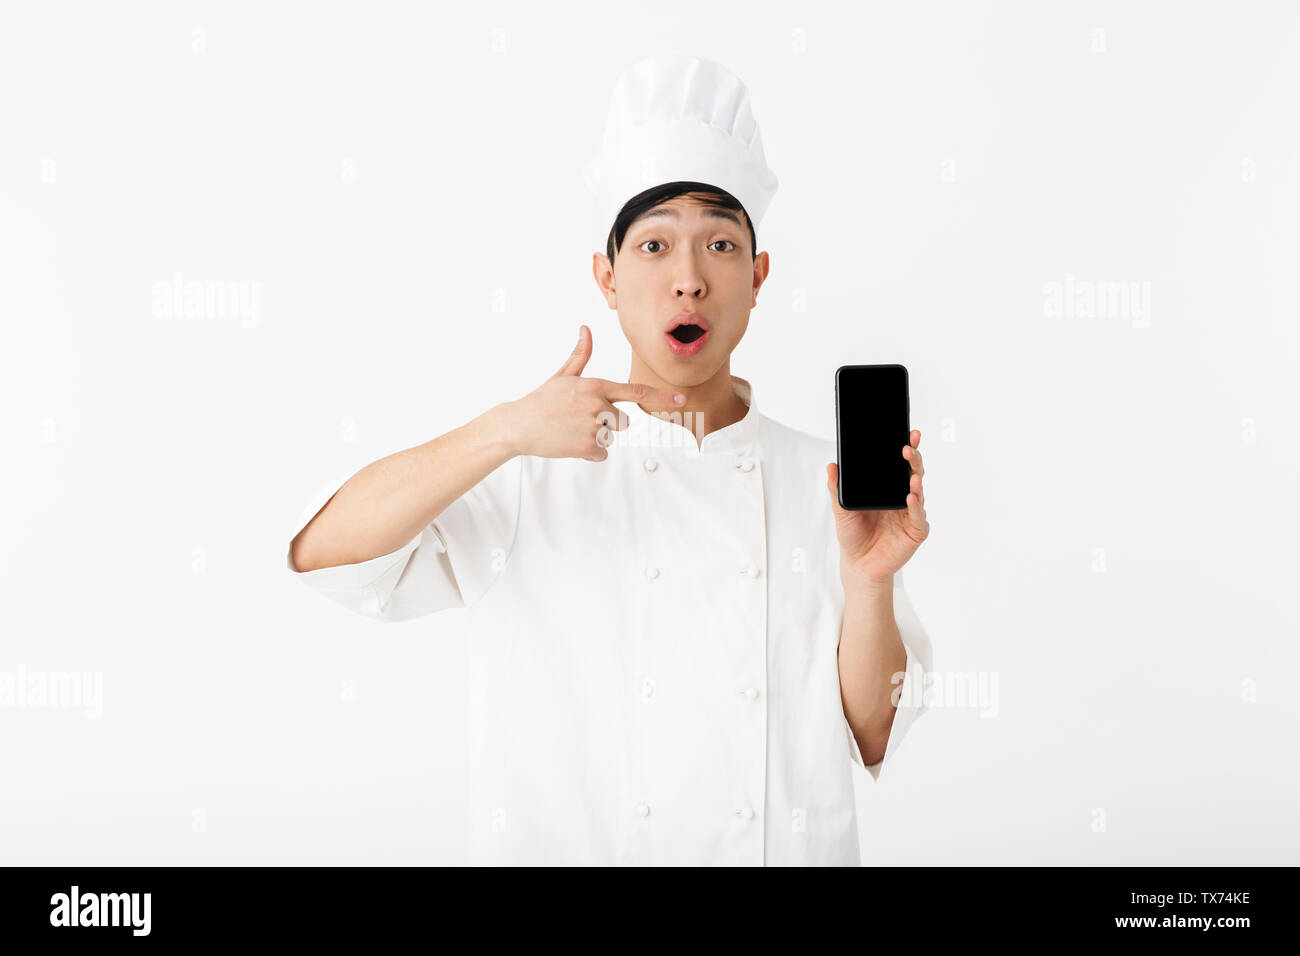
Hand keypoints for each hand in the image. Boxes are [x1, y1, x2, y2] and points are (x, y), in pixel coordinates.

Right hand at [503, 325, 684, 460]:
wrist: (518, 426)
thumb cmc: (541, 400)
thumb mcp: (562, 376)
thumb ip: (580, 355)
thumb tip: (585, 329)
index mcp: (595, 385)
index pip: (634, 390)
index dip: (660, 395)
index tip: (681, 399)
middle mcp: (598, 404)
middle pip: (624, 420)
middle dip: (607, 422)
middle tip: (580, 420)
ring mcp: (594, 426)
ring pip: (611, 436)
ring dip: (596, 437)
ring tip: (572, 430)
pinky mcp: (588, 446)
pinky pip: (602, 454)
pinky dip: (589, 452)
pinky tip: (570, 442)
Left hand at [826, 429, 929, 584]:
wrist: (859, 564)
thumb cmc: (853, 534)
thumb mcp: (841, 509)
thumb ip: (837, 488)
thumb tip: (831, 465)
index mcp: (888, 487)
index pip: (899, 462)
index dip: (906, 446)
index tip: (907, 432)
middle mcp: (903, 496)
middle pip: (912, 471)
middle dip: (913, 457)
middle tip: (908, 446)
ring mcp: (912, 512)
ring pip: (918, 491)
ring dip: (916, 479)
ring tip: (911, 472)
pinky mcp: (917, 530)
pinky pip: (918, 516)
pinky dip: (916, 506)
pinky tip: (910, 497)